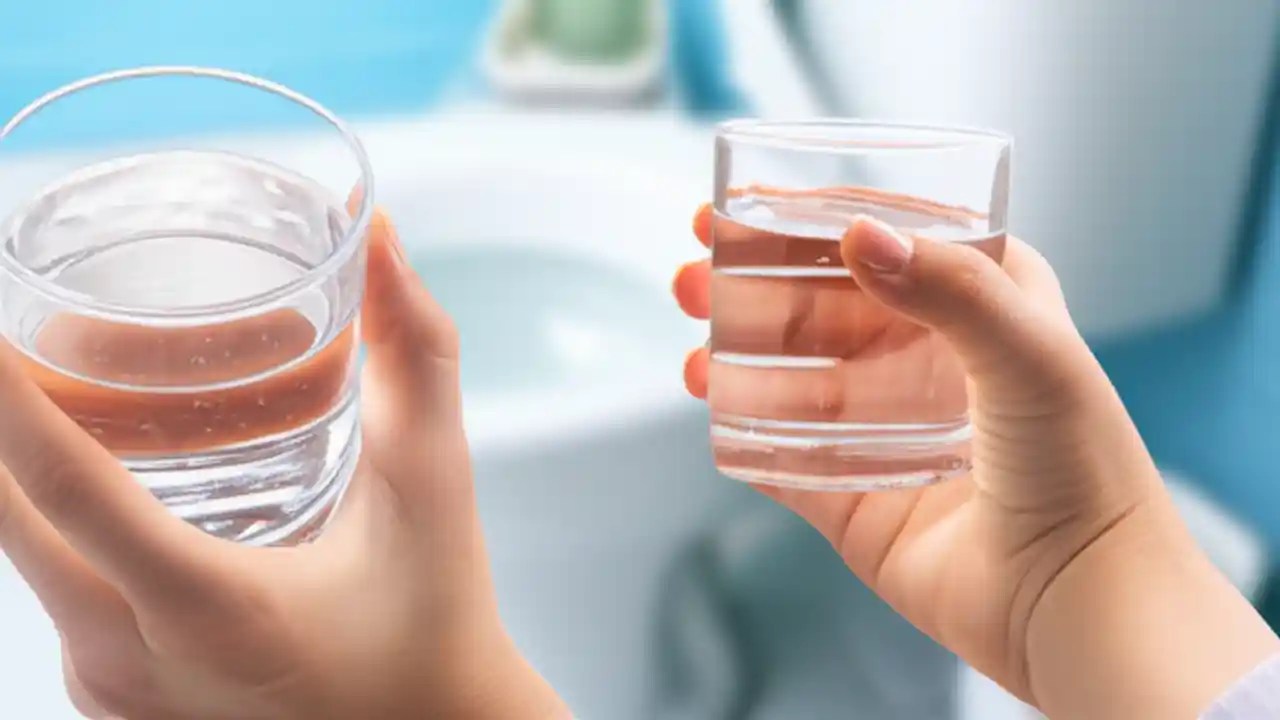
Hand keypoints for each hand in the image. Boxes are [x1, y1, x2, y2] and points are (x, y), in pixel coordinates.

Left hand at [0, 211, 566, 718]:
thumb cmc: (436, 617)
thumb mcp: (433, 484)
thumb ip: (415, 352)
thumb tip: (374, 232)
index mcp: (212, 605)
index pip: (63, 486)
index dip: (1, 393)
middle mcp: (135, 660)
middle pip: (6, 521)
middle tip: (9, 333)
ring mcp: (112, 693)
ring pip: (22, 559)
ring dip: (15, 473)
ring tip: (36, 386)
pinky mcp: (110, 705)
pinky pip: (49, 598)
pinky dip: (45, 528)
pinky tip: (83, 480)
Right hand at [674, 205, 1278, 718]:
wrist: (1076, 602)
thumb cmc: (1079, 468)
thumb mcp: (1029, 353)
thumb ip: (951, 287)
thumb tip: (859, 232)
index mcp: (980, 308)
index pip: (888, 242)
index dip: (815, 218)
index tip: (748, 201)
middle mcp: (927, 364)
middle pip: (821, 304)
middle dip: (754, 279)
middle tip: (696, 265)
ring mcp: (883, 431)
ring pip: (790, 372)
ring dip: (735, 344)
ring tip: (693, 328)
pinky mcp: (851, 497)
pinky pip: (779, 452)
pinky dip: (739, 420)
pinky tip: (706, 392)